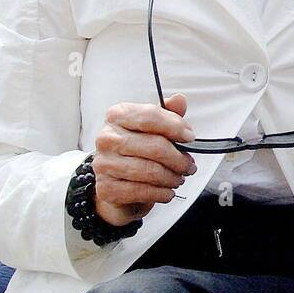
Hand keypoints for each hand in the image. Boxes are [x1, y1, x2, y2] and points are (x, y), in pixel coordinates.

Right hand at [92, 93, 196, 225]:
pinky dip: (160, 193)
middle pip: (154, 146)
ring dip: (171, 177)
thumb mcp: (155, 128)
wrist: (119, 182)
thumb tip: (180, 100)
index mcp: (118, 116)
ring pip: (149, 171)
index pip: (150, 116)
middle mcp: (107, 137)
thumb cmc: (139, 151)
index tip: (190, 137)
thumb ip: (168, 113)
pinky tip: (167, 191)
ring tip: (179, 178)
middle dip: (178, 159)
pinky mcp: (106, 188)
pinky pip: (141, 191)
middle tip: (189, 165)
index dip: (175, 127)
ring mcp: (103, 163)